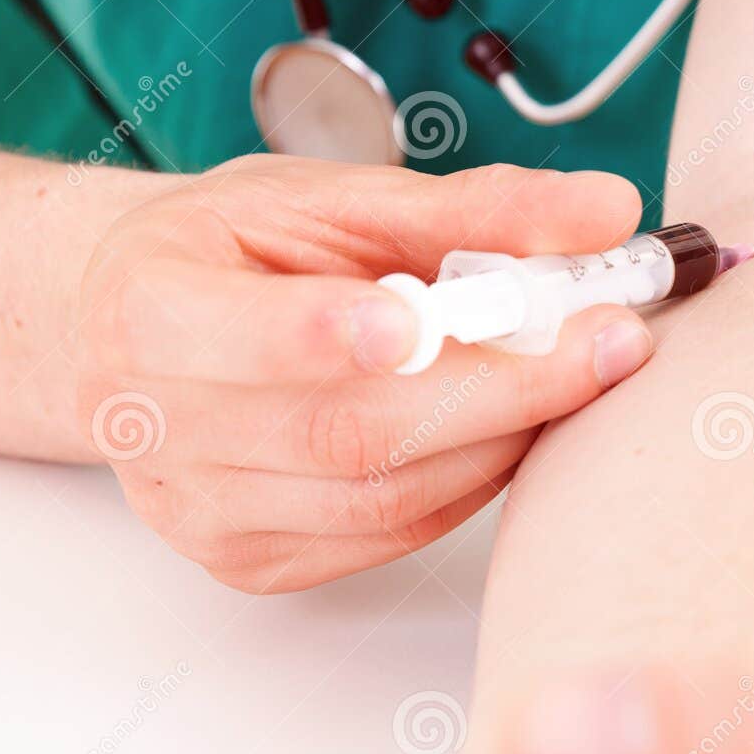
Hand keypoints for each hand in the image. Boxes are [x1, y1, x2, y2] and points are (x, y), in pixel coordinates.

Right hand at [76, 158, 651, 592]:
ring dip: (501, 434)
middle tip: (606, 338)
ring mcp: (201, 509)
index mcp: (147, 303)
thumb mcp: (337, 193)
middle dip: (497, 386)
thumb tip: (606, 210)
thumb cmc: (242, 244)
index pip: (231, 333)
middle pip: (342, 429)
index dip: (326, 333)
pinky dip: (469, 477)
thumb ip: (472, 205)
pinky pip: (388, 534)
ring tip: (575, 369)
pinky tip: (508, 421)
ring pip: (380, 495)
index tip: (428, 315)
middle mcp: (153, 423)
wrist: (153, 322)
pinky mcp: (250, 561)